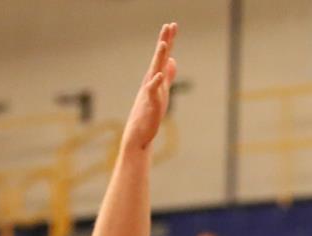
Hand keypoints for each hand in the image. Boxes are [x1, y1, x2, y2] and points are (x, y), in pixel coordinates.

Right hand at [120, 23, 176, 153]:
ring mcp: (149, 92)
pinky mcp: (149, 105)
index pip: (162, 56)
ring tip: (163, 44)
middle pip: (158, 58)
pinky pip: (152, 92)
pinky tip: (160, 74)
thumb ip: (167, 76)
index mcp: (155, 78)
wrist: (139, 134)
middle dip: (164, 42)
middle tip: (169, 25)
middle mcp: (151, 82)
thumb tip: (172, 60)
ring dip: (158, 58)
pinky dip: (156, 83)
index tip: (172, 25)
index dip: (168, 41)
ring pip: (154, 71)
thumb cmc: (149, 114)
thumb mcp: (162, 91)